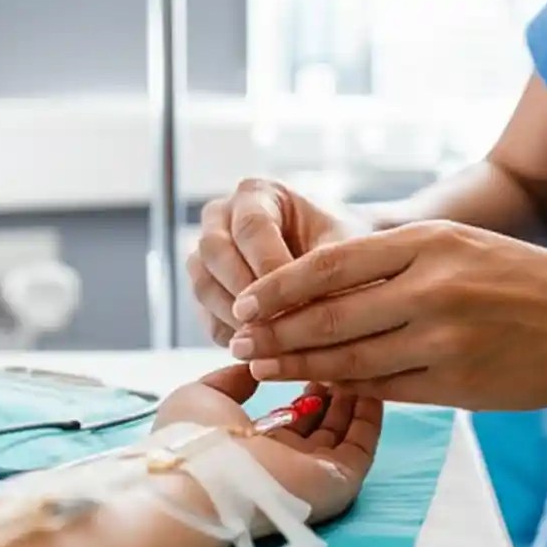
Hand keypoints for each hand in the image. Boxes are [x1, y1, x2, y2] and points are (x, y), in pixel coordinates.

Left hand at [154, 365, 383, 525]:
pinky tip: (372, 383)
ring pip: (344, 433)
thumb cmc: (192, 440)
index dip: (302, 384)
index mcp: (254, 445)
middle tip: (342, 351)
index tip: (312, 353)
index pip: (289, 415)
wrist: (202, 482)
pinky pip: (362, 446)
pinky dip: (370, 416)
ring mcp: (313, 474)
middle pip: (320, 423)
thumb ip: (228, 382)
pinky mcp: (337, 481)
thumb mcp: (200, 397)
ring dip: (354, 397)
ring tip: (361, 358)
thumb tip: (249, 368)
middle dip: (333, 387)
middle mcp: (285, 461)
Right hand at [187, 179, 364, 344]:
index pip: (252, 226)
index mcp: (256, 194)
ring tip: (269, 342)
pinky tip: (261, 353)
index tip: (294, 298)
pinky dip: (231, 336)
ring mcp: (207, 255)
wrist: (340, 265)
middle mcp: (221, 218)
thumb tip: (307, 308)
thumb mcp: (343, 248)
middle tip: (273, 324)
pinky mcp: (207, 291)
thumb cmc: (343, 247)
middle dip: (244, 291)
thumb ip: (324, 271)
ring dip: (233, 317)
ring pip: (203, 284)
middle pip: (214, 251)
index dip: (269, 265)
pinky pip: (206, 315)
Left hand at [225, 221, 546, 409]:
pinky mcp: (456, 384)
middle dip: (275, 332)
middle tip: (238, 342)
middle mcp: (431, 288)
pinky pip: (384, 390)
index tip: (247, 302)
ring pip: (350, 358)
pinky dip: (345, 389)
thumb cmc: (523, 282)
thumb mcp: (461, 246)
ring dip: (297, 366)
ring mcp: (444, 340)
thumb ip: (397, 259)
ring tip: (261, 368)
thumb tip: (321, 284)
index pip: (331, 265)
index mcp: (428, 243)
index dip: (279, 287)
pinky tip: (317, 389)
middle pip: (330, 315)